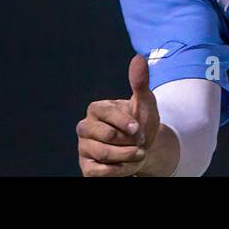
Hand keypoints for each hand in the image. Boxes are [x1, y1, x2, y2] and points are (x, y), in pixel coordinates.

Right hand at [77, 54, 161, 176]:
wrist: (144, 150)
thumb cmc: (141, 124)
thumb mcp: (145, 104)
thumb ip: (139, 83)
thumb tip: (139, 58)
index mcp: (97, 109)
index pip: (104, 113)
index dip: (123, 122)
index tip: (137, 128)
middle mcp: (85, 127)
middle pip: (105, 136)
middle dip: (129, 142)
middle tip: (139, 142)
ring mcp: (84, 147)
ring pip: (102, 154)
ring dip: (127, 156)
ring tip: (138, 154)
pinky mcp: (86, 166)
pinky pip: (96, 171)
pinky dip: (115, 170)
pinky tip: (124, 165)